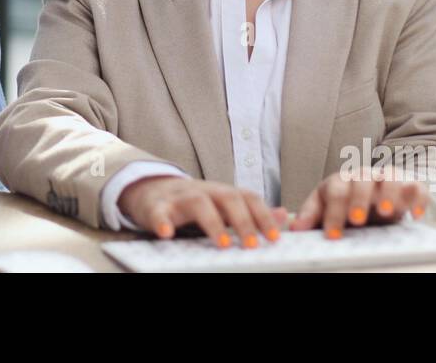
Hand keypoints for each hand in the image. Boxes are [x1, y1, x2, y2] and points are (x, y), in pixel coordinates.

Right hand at [117, 176, 286, 248]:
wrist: (150, 189)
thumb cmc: (192, 203)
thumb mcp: (223, 205)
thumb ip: (251, 211)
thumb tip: (284, 215)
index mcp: (222, 192)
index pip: (248, 198)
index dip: (263, 216)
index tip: (275, 238)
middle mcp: (204, 190)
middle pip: (227, 197)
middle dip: (242, 220)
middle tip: (252, 245)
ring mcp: (179, 197)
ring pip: (197, 202)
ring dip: (212, 223)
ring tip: (223, 244)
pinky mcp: (155, 206)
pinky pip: (158, 211)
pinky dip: (162, 221)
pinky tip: (166, 234)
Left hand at [291, 164, 429, 236]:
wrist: (376, 194)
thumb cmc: (347, 203)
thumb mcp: (326, 208)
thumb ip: (313, 216)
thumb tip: (295, 228)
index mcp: (340, 181)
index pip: (334, 191)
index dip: (332, 213)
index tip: (333, 235)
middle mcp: (364, 176)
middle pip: (360, 181)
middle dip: (358, 200)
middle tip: (357, 221)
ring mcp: (387, 178)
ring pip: (390, 177)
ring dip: (388, 193)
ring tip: (386, 212)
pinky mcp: (409, 185)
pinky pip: (417, 187)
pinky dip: (418, 198)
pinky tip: (416, 215)